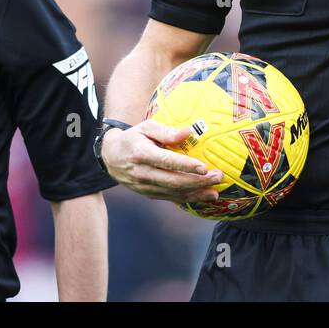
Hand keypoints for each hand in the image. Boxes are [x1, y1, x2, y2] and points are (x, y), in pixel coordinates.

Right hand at [101, 120, 222, 203]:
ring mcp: (144, 186)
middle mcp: (143, 173)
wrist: (110, 157)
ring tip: (215, 191)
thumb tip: (188, 132)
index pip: (166, 161)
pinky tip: (203, 197)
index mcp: (142, 154)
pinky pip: (170, 198)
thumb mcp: (146, 127)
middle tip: (218, 176)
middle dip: (198, 181)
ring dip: (196, 193)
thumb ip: (166, 131)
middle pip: (173, 181)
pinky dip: (187, 199)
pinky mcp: (148, 194)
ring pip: (173, 193)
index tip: (204, 167)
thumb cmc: (133, 138)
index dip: (185, 166)